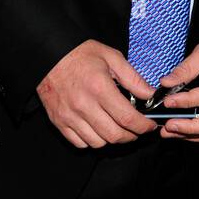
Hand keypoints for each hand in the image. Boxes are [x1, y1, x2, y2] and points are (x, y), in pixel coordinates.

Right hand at [36, 39, 158, 148]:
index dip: (143, 126)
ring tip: (116, 127)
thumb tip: (150, 95)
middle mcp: (83, 105)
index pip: (127, 118)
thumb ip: (133, 78)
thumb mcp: (112, 57)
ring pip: (98, 143)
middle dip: (131, 136)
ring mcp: (69, 116)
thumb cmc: (81, 54)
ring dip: (111, 139)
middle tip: (136, 129)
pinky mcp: (58, 121)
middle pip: (114, 135)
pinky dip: (92, 140)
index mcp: (99, 88)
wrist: (48, 54)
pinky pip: (79, 143)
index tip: (149, 126)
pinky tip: (97, 128)